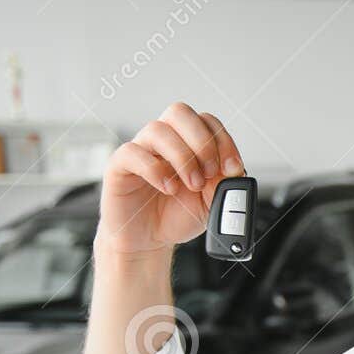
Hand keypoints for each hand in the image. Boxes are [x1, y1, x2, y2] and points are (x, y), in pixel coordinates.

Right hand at [96, 102, 244, 256]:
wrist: (149, 241)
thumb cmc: (177, 217)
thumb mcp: (211, 203)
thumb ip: (223, 184)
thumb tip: (233, 171)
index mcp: (188, 144)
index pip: (206, 121)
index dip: (223, 140)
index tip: (232, 168)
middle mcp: (164, 142)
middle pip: (180, 112)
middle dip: (202, 142)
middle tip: (209, 173)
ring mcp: (141, 151)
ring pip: (157, 130)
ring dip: (182, 157)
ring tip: (192, 186)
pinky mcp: (119, 166)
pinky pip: (132, 152)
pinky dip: (155, 170)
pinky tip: (168, 188)